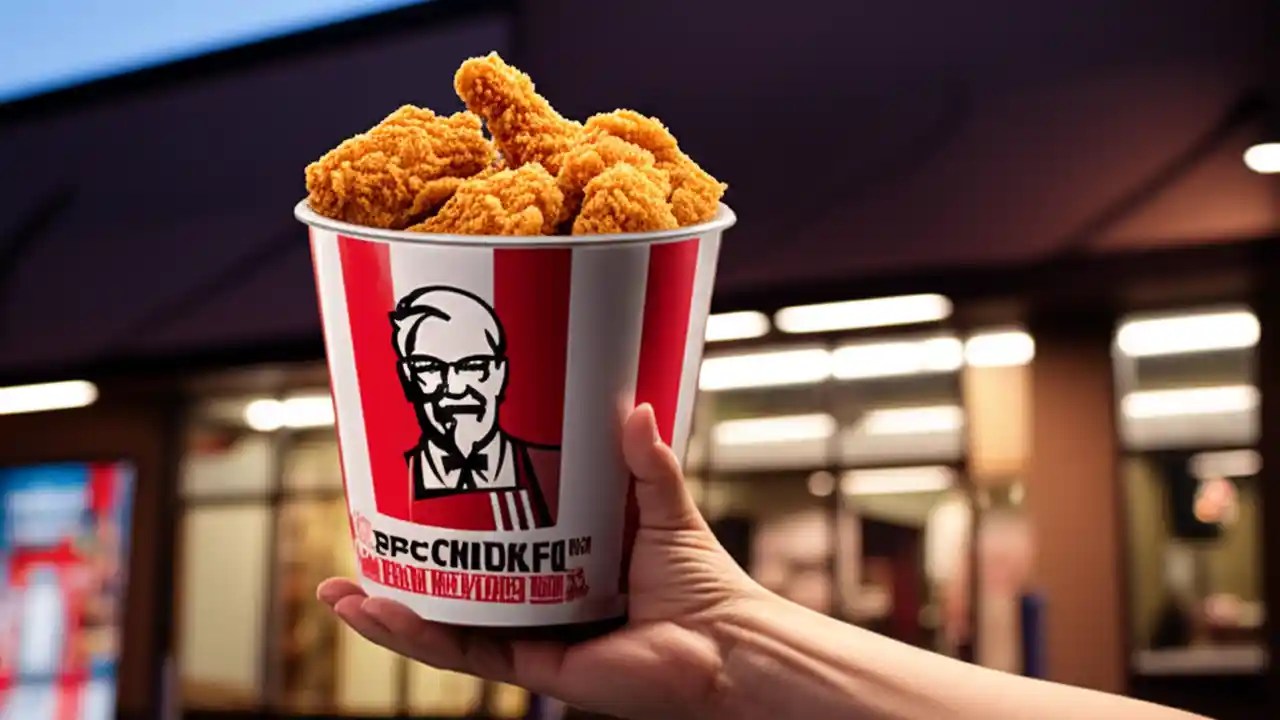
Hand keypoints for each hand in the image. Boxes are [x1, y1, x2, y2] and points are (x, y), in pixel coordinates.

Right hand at [317, 404, 768, 719]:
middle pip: (450, 594)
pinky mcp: (536, 669)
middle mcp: (535, 608)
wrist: (726, 642)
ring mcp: (531, 640)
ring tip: (339, 590)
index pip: (485, 552)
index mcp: (555, 569)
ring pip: (443, 629)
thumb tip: (634, 403)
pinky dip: (421, 637)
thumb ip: (644, 460)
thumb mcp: (661, 506)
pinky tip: (382, 614)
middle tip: (350, 548)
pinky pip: (468, 655)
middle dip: (394, 577)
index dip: (441, 535)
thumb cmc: (702, 582)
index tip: (400, 503)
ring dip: (387, 614)